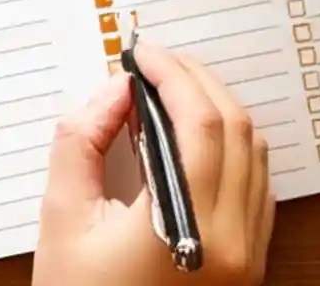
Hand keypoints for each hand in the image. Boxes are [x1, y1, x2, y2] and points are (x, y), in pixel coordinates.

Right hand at [34, 43, 273, 285]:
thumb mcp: (61, 220)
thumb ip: (80, 142)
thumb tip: (114, 91)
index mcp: (187, 229)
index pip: (199, 123)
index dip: (172, 74)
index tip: (142, 55)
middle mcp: (231, 241)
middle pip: (236, 129)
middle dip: (196, 81)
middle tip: (156, 65)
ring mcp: (248, 255)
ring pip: (255, 153)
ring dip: (218, 111)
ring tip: (171, 95)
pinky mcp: (250, 265)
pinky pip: (257, 186)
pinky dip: (233, 148)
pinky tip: (195, 141)